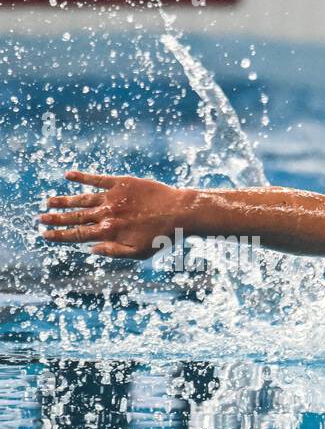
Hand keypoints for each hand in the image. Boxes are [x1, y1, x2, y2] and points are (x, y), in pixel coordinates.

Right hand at [39, 169, 193, 259]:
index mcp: (109, 232)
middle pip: (75, 217)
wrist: (180, 212)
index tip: (45, 234)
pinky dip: (82, 177)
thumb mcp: (139, 252)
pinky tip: (68, 175)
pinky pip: (97, 179)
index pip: (78, 235)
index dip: (60, 235)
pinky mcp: (120, 183)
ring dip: (64, 200)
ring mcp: (112, 197)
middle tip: (40, 218)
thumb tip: (90, 250)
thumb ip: (113, 252)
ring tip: (49, 201)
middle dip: (56, 218)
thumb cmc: (162, 236)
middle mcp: (106, 214)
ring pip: (82, 198)